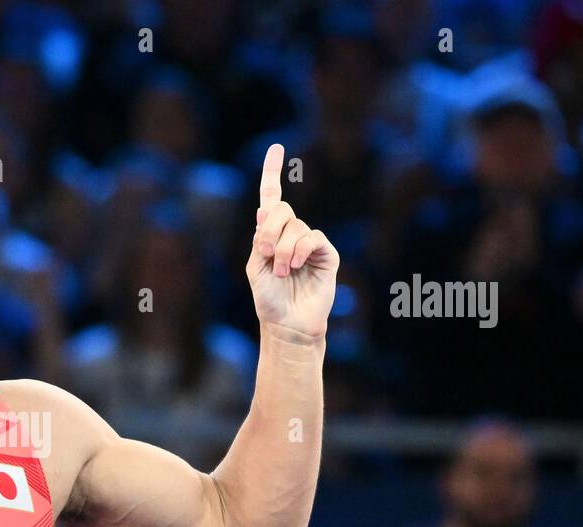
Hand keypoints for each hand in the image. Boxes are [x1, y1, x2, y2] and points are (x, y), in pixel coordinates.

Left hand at [245, 144, 338, 339]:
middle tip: (265, 254)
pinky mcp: (326, 254)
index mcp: (271, 234)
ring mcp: (310, 243)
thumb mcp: (255, 267)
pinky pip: (313, 237)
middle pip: (282, 210)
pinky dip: (300, 250)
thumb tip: (265, 208)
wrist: (288, 324)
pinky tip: (295, 266)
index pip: (273, 198)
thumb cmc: (269, 299)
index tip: (277, 147)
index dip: (273, 172)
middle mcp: (291, 234)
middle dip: (269, 230)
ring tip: (283, 272)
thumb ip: (260, 239)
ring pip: (296, 227)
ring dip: (283, 250)